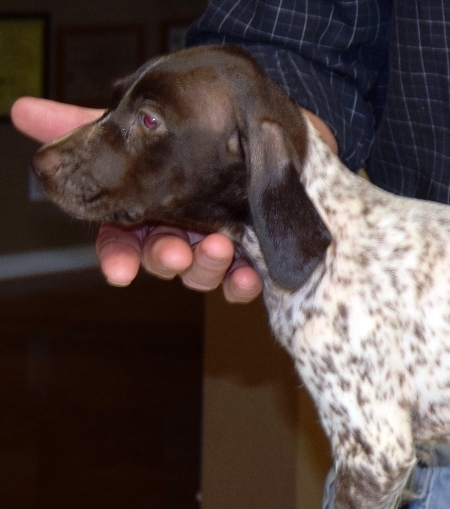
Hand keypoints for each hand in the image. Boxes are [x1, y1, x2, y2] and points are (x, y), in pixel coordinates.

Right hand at [11, 96, 262, 301]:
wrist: (241, 130)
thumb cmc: (177, 138)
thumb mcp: (129, 129)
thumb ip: (78, 127)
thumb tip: (20, 108)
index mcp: (139, 215)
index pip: (119, 245)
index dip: (118, 259)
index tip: (119, 273)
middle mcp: (172, 236)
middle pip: (161, 260)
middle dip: (166, 259)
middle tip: (176, 251)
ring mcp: (208, 249)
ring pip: (201, 271)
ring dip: (207, 265)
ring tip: (220, 246)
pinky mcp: (245, 257)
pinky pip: (242, 281)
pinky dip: (243, 282)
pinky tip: (250, 273)